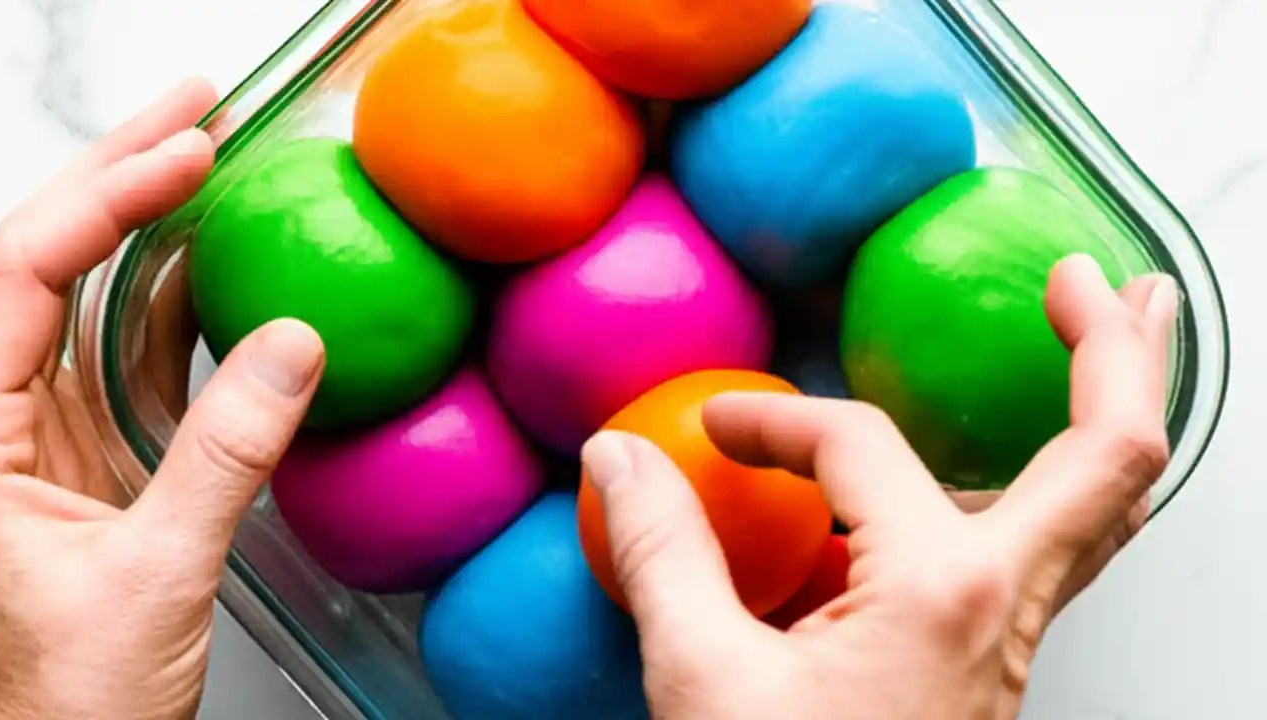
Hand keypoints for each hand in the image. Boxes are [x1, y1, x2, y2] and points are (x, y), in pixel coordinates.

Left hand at [0, 80, 324, 719]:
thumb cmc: (59, 703)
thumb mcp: (153, 577)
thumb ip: (224, 456)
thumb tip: (290, 348)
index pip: (18, 274)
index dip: (102, 198)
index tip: (186, 154)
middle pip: (49, 259)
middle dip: (121, 171)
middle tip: (194, 105)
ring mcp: (50, 435)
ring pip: (96, 300)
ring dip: (156, 226)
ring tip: (213, 157)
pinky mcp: (102, 459)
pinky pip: (140, 360)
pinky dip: (185, 307)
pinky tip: (222, 267)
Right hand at [581, 254, 1177, 719]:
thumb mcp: (703, 683)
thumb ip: (662, 554)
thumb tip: (620, 462)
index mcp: (939, 592)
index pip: (856, 449)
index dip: (773, 422)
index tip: (715, 434)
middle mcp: (1005, 603)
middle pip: (1114, 454)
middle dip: (1120, 350)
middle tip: (1104, 276)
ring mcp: (1014, 633)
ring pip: (1107, 504)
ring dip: (1117, 408)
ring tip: (1114, 339)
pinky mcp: (994, 658)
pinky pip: (1058, 546)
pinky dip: (1062, 478)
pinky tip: (1024, 466)